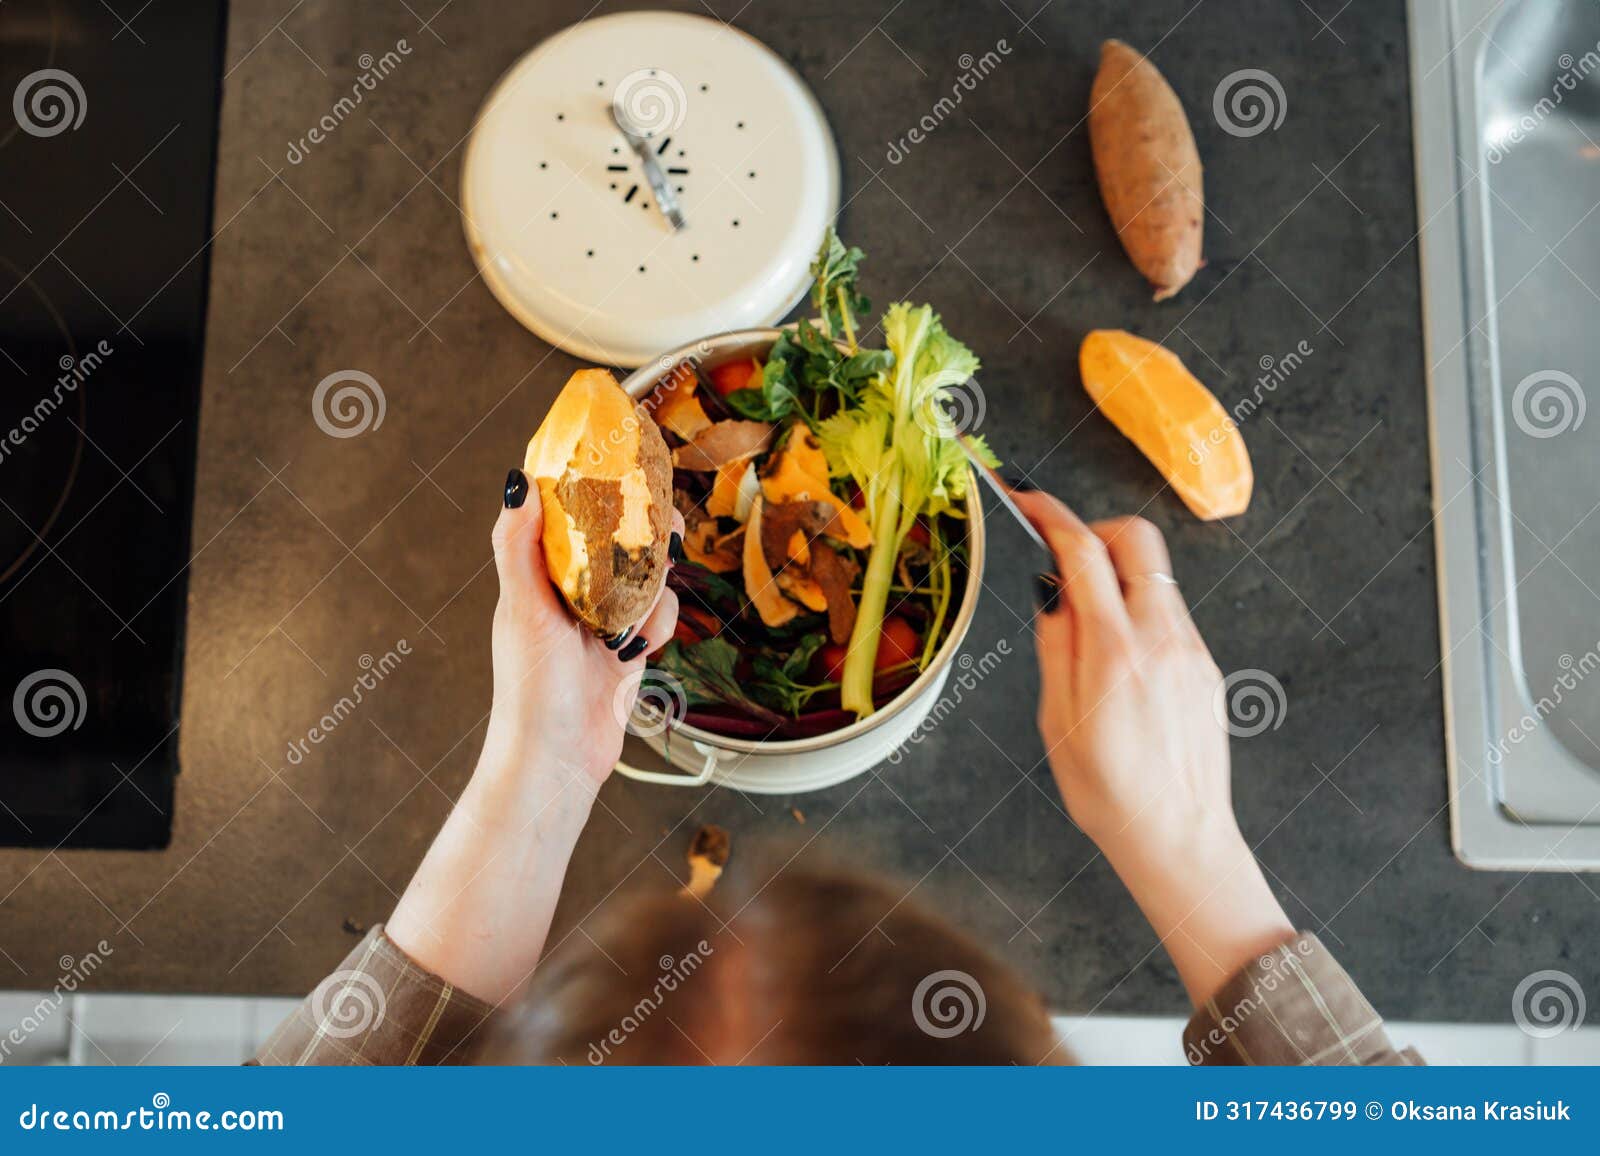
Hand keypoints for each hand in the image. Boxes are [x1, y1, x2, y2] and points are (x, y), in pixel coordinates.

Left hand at [485, 467, 681, 785]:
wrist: (558, 762)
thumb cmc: (530, 691)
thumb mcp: (523, 611)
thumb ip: (519, 547)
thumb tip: (519, 482)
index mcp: (536, 575)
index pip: (565, 513)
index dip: (593, 485)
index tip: (624, 461)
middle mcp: (568, 592)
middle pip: (616, 539)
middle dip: (645, 531)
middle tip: (669, 522)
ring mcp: (600, 621)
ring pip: (645, 576)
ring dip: (653, 588)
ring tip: (639, 614)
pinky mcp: (627, 650)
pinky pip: (656, 617)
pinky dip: (657, 627)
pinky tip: (641, 650)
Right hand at [1014, 489, 1291, 1005]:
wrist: (1180, 836)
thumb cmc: (1110, 794)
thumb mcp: (1057, 721)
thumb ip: (1056, 646)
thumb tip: (1052, 591)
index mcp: (1115, 652)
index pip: (1084, 552)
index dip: (1052, 515)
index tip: (1030, 501)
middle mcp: (1162, 640)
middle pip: (1137, 539)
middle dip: (1097, 532)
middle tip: (1068, 560)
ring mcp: (1192, 651)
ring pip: (1155, 576)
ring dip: (1119, 578)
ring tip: (1091, 629)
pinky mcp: (1206, 667)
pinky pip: (1170, 614)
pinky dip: (1139, 613)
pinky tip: (1120, 661)